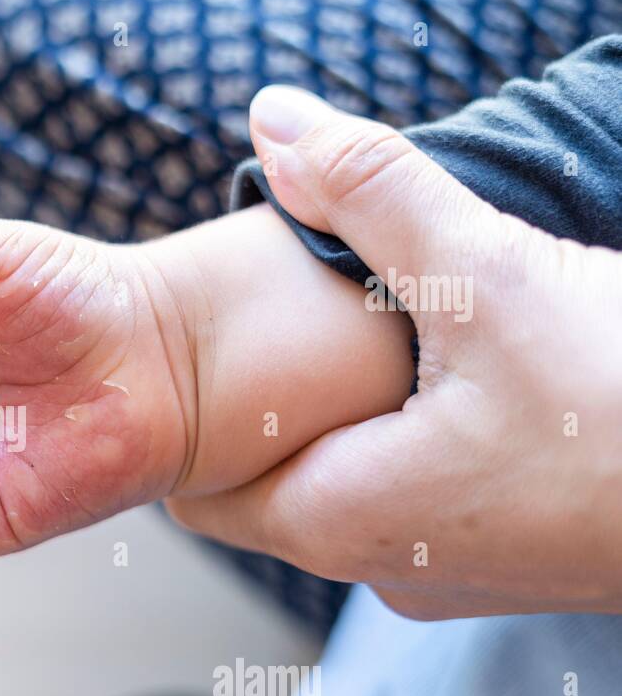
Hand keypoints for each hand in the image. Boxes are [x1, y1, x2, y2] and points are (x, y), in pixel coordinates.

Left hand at [166, 86, 621, 618]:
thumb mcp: (486, 276)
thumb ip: (369, 192)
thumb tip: (275, 118)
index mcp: (337, 520)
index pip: (196, 495)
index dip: (194, 421)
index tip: (208, 350)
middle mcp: (378, 569)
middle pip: (269, 487)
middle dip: (272, 407)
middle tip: (288, 325)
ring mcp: (442, 577)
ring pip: (346, 489)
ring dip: (347, 420)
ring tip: (374, 344)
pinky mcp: (500, 562)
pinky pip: (413, 501)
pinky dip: (407, 444)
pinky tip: (453, 385)